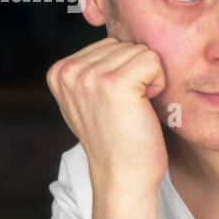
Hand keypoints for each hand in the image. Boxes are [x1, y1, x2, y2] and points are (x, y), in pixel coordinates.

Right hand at [46, 37, 168, 191]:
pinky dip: (159, 82)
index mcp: (59, 71)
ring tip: (134, 109)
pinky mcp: (115, 83)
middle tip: (128, 108)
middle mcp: (69, 71)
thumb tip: (115, 42)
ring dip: (148, 79)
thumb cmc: (118, 140)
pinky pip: (152, 60)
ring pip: (140, 51)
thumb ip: (92, 70)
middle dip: (136, 73)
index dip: (123, 72)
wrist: (123, 176)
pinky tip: (145, 106)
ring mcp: (90, 77)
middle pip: (125, 44)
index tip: (115, 104)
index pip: (110, 44)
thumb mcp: (89, 100)